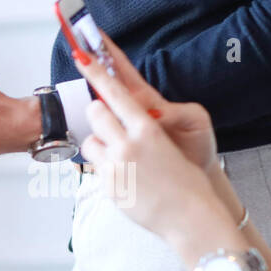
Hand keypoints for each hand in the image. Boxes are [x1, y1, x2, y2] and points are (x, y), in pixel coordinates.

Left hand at [75, 55, 233, 248]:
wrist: (189, 214)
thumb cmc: (183, 175)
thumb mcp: (171, 141)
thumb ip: (147, 125)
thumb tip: (129, 116)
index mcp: (148, 127)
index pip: (116, 93)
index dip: (97, 73)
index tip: (81, 56)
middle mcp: (128, 143)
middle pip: (95, 113)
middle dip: (97, 114)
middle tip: (110, 125)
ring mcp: (114, 165)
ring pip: (89, 141)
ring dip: (99, 145)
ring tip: (122, 158)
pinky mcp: (106, 185)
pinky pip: (93, 167)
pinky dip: (104, 168)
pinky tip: (126, 179)